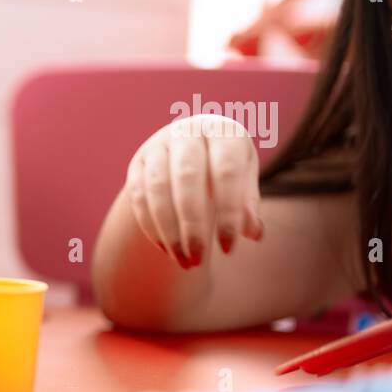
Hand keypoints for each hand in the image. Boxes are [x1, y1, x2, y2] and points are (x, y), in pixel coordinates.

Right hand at [124, 114, 265, 268]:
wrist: (190, 147)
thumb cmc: (225, 169)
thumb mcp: (243, 181)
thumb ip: (248, 205)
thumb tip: (253, 232)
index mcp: (222, 131)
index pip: (226, 171)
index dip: (228, 212)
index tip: (228, 248)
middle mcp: (187, 132)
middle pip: (187, 177)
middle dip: (192, 224)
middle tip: (198, 260)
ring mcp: (158, 145)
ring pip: (157, 188)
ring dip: (168, 230)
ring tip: (182, 260)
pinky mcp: (138, 162)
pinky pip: (138, 196)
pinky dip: (150, 226)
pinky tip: (165, 249)